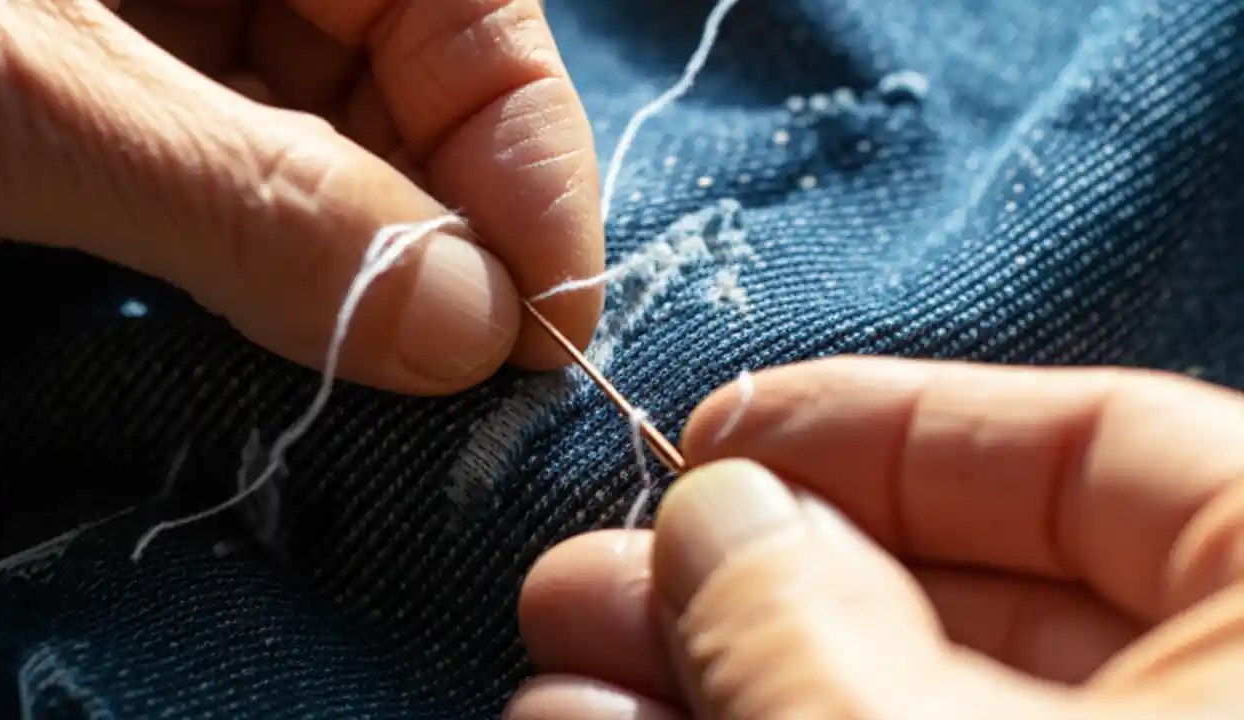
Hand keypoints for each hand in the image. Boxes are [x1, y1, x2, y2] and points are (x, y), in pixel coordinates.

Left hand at [0, 0, 602, 394]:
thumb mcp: (24, 98)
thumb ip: (252, 199)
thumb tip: (475, 325)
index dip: (528, 150)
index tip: (547, 320)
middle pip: (409, 85)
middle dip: (451, 229)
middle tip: (468, 380)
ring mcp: (153, 56)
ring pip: (327, 162)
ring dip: (366, 278)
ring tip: (385, 390)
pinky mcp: (95, 147)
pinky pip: (232, 217)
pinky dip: (269, 295)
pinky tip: (292, 362)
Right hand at [511, 358, 1243, 718]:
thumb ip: (815, 621)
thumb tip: (718, 515)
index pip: (1103, 451)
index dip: (888, 429)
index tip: (718, 437)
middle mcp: (1229, 694)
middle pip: (973, 598)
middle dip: (756, 580)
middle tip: (593, 577)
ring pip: (914, 707)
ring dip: (719, 677)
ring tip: (561, 671)